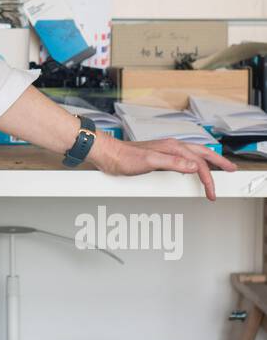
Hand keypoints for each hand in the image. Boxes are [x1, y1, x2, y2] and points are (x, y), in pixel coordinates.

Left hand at [88, 133, 236, 200]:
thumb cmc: (123, 157)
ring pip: (194, 154)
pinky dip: (194, 162)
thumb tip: (192, 166)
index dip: (208, 179)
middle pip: (202, 153)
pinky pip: (184, 158)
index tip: (211, 193)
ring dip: (208, 161)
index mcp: (173, 147)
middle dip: (218, 162)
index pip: (198, 164)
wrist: (107, 154)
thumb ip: (172, 163)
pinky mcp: (160, 156)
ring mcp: (166, 150)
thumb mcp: (149, 162)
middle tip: (231, 170)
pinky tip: (192, 168)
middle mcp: (172, 146)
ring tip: (218, 167)